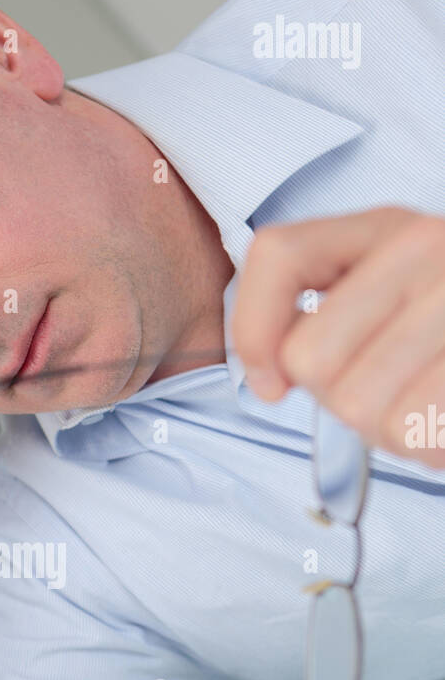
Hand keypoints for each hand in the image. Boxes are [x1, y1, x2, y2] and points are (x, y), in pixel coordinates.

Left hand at [231, 207, 444, 467]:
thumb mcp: (395, 304)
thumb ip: (327, 322)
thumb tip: (270, 376)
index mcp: (391, 229)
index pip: (278, 254)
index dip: (253, 331)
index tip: (271, 385)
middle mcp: (430, 248)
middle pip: (312, 360)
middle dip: (342, 399)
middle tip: (395, 390)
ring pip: (362, 410)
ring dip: (394, 432)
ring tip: (435, 403)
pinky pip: (417, 437)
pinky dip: (433, 449)